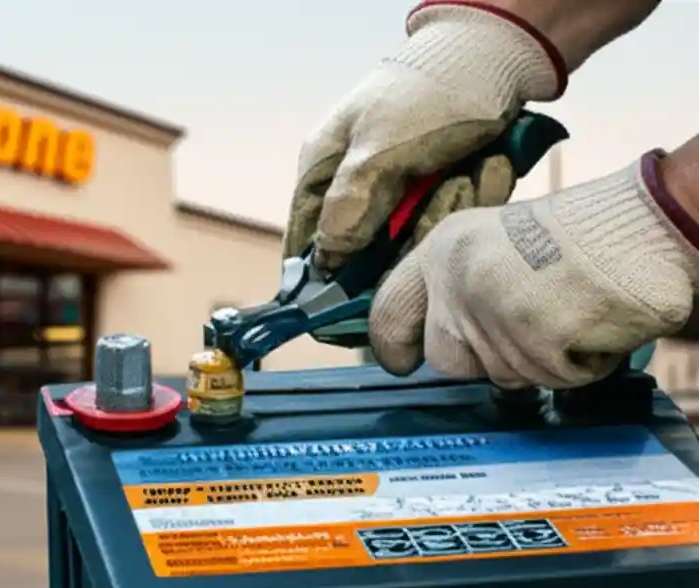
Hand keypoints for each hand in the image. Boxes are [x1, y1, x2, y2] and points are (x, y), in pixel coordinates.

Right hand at [284, 1, 564, 268]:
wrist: (498, 57)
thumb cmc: (427, 93)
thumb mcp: (380, 149)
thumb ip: (349, 206)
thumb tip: (325, 262)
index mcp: (324, 171)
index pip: (307, 242)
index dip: (320, 281)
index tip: (339, 313)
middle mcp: (358, 188)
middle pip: (369, 251)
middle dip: (407, 238)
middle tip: (439, 199)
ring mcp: (402, 193)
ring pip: (416, 240)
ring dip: (448, 211)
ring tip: (468, 171)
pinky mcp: (442, 195)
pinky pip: (452, 223)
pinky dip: (473, 199)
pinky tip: (487, 166)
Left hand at [369, 151, 698, 388]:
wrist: (641, 227)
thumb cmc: (578, 235)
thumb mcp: (491, 243)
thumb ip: (454, 285)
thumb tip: (432, 332)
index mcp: (442, 251)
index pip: (388, 312)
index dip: (391, 345)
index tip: (398, 362)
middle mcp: (456, 282)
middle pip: (446, 359)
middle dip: (481, 358)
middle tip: (525, 328)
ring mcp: (493, 313)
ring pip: (501, 374)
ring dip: (536, 359)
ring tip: (566, 313)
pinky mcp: (535, 341)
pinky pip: (549, 378)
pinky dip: (575, 363)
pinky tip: (588, 326)